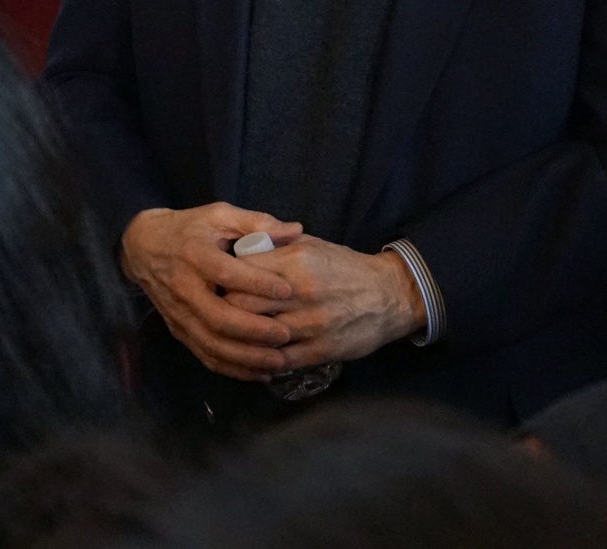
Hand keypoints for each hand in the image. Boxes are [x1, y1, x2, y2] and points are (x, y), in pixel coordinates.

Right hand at [120, 203, 300, 381]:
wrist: (143, 247)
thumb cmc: (189, 228)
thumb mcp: (219, 215)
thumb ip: (257, 223)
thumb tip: (296, 230)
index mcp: (194, 254)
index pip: (226, 273)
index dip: (257, 283)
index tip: (287, 291)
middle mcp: (184, 288)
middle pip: (218, 318)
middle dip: (254, 330)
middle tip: (285, 334)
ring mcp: (179, 314)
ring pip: (211, 344)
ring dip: (245, 357)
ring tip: (278, 361)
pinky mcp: (178, 330)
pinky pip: (204, 355)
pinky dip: (232, 369)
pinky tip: (258, 372)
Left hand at [223, 237, 424, 369]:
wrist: (388, 296)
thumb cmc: (344, 267)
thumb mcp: (310, 246)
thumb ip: (275, 246)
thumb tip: (238, 248)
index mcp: (295, 262)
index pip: (241, 271)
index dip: (225, 277)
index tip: (218, 281)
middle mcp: (300, 294)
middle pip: (241, 304)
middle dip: (225, 307)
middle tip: (217, 310)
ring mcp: (310, 325)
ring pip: (257, 336)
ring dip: (241, 337)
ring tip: (231, 334)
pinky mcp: (320, 350)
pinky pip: (279, 361)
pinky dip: (262, 360)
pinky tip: (253, 356)